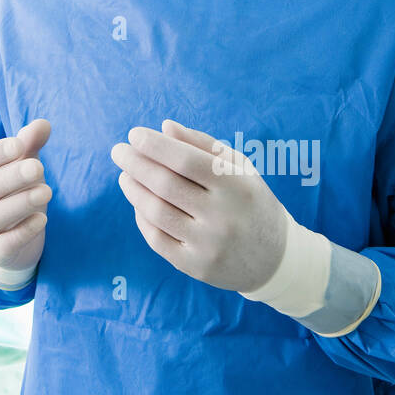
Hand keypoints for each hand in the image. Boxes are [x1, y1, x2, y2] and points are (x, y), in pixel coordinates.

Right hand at [0, 119, 51, 286]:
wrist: (7, 246)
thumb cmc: (11, 196)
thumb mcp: (20, 168)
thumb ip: (29, 145)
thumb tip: (44, 123)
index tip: (19, 144)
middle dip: (12, 176)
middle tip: (39, 167)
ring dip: (21, 202)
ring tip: (48, 191)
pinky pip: (6, 243)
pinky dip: (24, 230)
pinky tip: (43, 219)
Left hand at [111, 119, 287, 292]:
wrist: (276, 259)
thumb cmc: (251, 201)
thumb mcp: (239, 168)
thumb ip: (202, 145)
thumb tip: (164, 127)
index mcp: (237, 185)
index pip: (186, 160)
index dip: (155, 146)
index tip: (134, 135)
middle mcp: (223, 216)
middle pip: (166, 185)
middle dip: (135, 164)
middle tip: (118, 152)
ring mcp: (208, 245)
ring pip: (156, 212)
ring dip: (133, 189)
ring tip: (125, 175)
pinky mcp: (196, 267)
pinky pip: (156, 239)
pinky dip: (142, 217)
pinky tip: (138, 202)